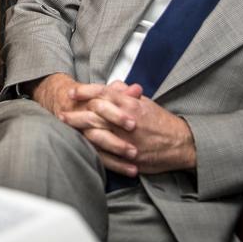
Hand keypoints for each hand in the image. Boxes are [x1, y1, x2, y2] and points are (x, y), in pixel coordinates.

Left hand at [63, 82, 196, 175]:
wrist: (182, 143)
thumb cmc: (162, 122)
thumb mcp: (146, 103)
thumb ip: (127, 95)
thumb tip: (113, 85)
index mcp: (131, 104)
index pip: (103, 93)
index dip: (85, 92)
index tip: (71, 92)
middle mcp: (127, 120)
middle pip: (95, 113)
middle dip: (75, 113)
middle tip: (60, 112)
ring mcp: (127, 139)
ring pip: (97, 133)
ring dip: (79, 130)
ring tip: (64, 128)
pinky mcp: (129, 155)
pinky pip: (107, 153)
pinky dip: (92, 149)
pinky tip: (81, 147)